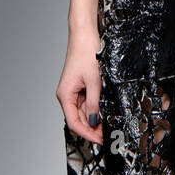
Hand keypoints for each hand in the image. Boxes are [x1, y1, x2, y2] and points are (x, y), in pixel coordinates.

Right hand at [58, 31, 102, 145]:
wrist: (85, 34)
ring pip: (84, 111)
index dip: (87, 133)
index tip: (99, 140)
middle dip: (92, 128)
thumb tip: (95, 120)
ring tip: (109, 125)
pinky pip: (88, 102)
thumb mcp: (94, 80)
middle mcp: (67, 95)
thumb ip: (94, 102)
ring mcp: (74, 91)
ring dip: (95, 119)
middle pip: (79, 119)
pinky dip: (96, 108)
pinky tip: (105, 111)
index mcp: (65, 95)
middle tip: (107, 134)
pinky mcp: (81, 86)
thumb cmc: (85, 52)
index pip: (74, 122)